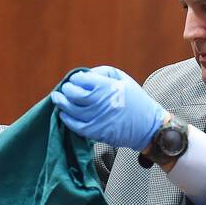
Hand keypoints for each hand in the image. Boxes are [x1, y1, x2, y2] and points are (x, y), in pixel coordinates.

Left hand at [50, 66, 164, 149]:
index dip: (76, 79)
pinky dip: (66, 119)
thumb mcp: (123, 79)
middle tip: (65, 89)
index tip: (75, 80)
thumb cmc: (136, 100)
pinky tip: (63, 114)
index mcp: (107, 86)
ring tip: (57, 98)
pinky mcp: (96, 132)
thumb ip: (103, 72)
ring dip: (61, 103)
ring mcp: (97, 118)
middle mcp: (100, 102)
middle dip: (66, 89)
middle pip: (73, 94)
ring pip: (71, 109)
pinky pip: (75, 125)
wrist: (148, 126)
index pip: (82, 79)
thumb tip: (85, 74)